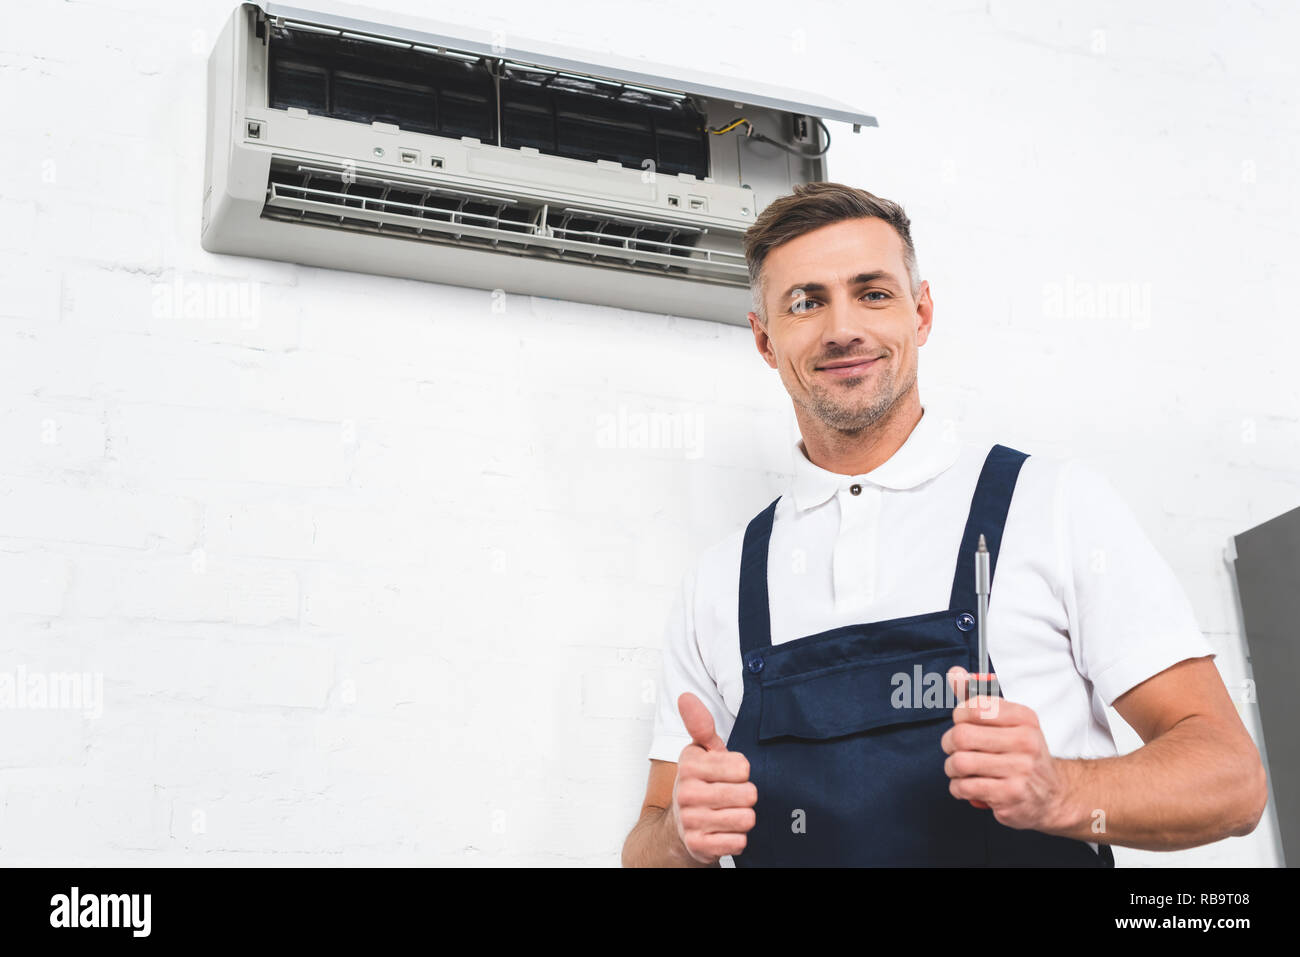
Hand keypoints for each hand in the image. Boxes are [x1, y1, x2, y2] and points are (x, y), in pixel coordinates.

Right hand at [670, 692, 756, 864]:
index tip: (729, 773)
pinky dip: (737, 838)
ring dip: (743, 817)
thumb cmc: (700, 783)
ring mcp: (691, 821)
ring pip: (745, 819)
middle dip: (746, 796)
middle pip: (748, 794)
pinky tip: (725, 831)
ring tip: (730, 812)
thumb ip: (701, 725)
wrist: (680, 826)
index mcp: (689, 765)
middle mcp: (686, 792)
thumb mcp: (701, 752)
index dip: (742, 771)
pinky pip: (738, 842)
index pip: (742, 767)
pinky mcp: (699, 846)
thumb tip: (686, 696)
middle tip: (732, 796)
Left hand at [940, 666, 1071, 830]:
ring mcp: (1020, 770)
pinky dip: (958, 788)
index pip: (975, 707)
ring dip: (951, 768)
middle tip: (954, 748)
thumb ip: (978, 700)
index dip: (959, 716)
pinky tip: (968, 786)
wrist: (1052, 795)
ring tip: (960, 770)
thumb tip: (955, 673)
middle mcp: (1025, 742)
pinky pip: (965, 787)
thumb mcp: (1008, 723)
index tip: (962, 723)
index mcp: (1024, 719)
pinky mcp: (1011, 795)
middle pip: (962, 736)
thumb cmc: (1022, 755)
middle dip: (948, 743)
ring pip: (960, 763)